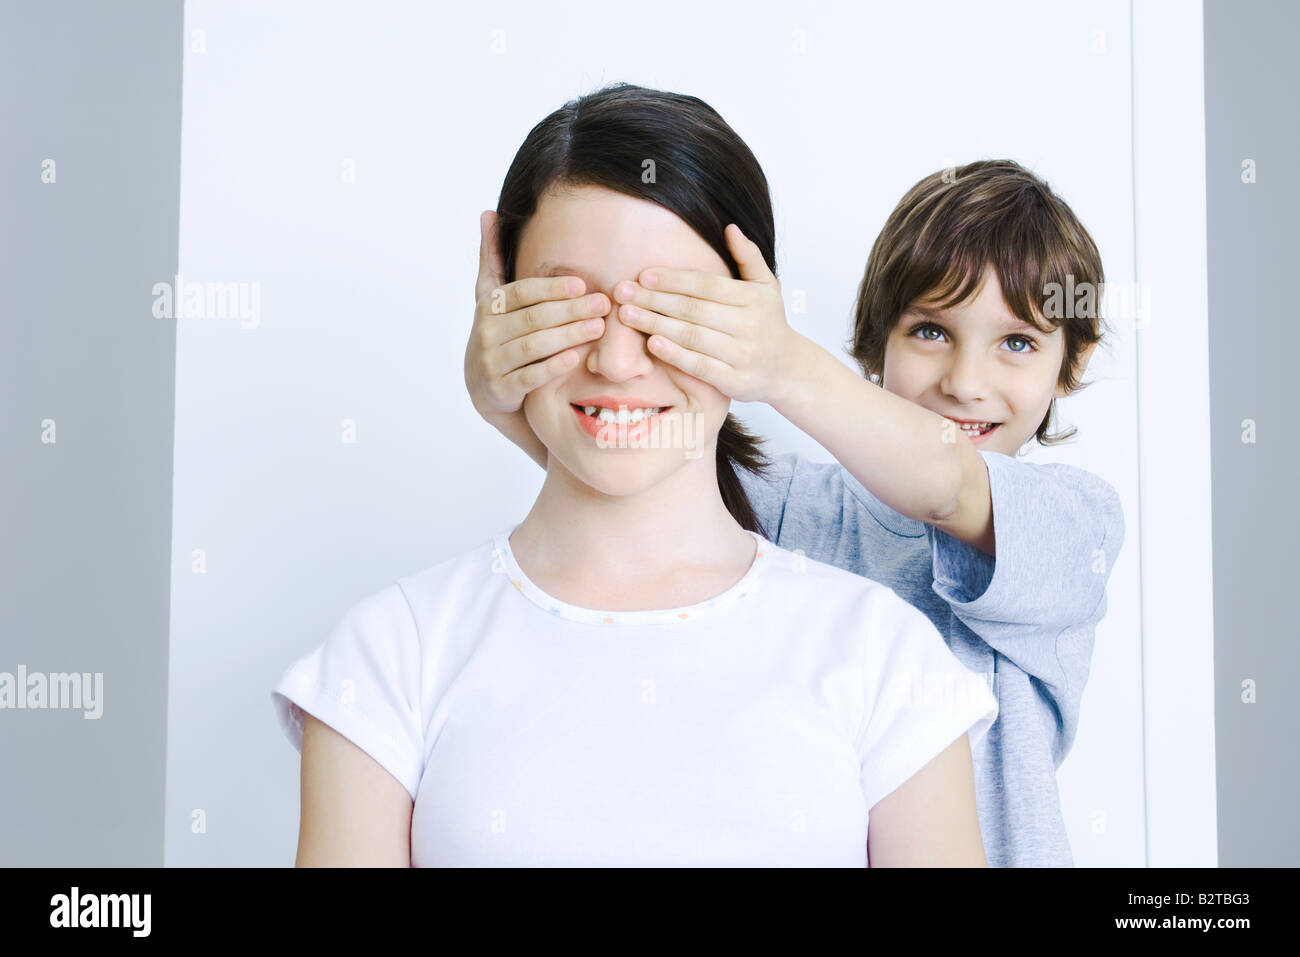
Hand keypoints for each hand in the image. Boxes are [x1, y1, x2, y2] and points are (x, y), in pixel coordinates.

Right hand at [465, 210, 609, 417]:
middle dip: (570, 310)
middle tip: (604, 304)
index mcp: (488, 305)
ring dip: (568, 335)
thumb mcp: (490, 296)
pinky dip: (553, 367)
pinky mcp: (501, 389)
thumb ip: (491, 257)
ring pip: (533, 346)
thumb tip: (487, 211)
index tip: (582, 284)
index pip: (521, 292)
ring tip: (598, 327)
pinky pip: (530, 377)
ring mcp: (492, 362)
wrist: (485, 387)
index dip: (551, 288)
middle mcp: (486, 332)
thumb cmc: (498, 332)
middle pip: (532, 318)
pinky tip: (577, 357)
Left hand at [611, 223, 795, 403]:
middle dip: (654, 300)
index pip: (706, 285)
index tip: (643, 275)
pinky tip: (651, 343)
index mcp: (754, 298)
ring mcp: (742, 354)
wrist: (787, 369)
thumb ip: (749, 257)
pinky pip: (699, 365)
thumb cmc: (768, 323)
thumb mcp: (766, 286)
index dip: (673, 279)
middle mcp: (749, 325)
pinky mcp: (735, 380)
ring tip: (628, 315)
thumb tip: (731, 228)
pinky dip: (674, 354)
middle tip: (622, 292)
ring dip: (656, 324)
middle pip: (693, 310)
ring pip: (692, 336)